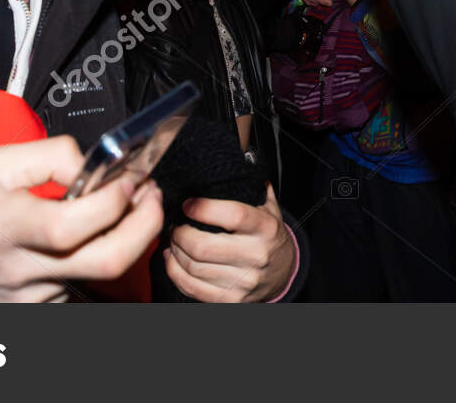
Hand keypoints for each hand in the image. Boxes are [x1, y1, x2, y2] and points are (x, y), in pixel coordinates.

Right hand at [0, 137, 163, 302]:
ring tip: (126, 206)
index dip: (110, 203)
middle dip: (146, 227)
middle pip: (107, 261)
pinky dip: (100, 253)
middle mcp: (24, 267)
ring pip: (101, 272)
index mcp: (6, 227)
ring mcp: (36, 294)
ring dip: (128, 237)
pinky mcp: (44, 307)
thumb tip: (93, 164)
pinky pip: (85, 280)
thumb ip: (50, 156)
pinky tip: (93, 232)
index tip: (128, 180)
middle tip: (150, 196)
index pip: (69, 227)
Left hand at [164, 186, 296, 301]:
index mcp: (265, 228)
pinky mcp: (231, 300)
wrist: (283, 273)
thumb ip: (251, 184)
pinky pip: (193, 288)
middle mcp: (256, 256)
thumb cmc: (268, 234)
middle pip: (203, 247)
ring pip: (193, 268)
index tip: (188, 203)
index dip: (204, 208)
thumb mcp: (268, 207)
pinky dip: (175, 273)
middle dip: (179, 233)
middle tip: (173, 224)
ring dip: (174, 252)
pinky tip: (172, 259)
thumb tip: (236, 155)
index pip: (233, 215)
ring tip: (172, 239)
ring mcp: (243, 281)